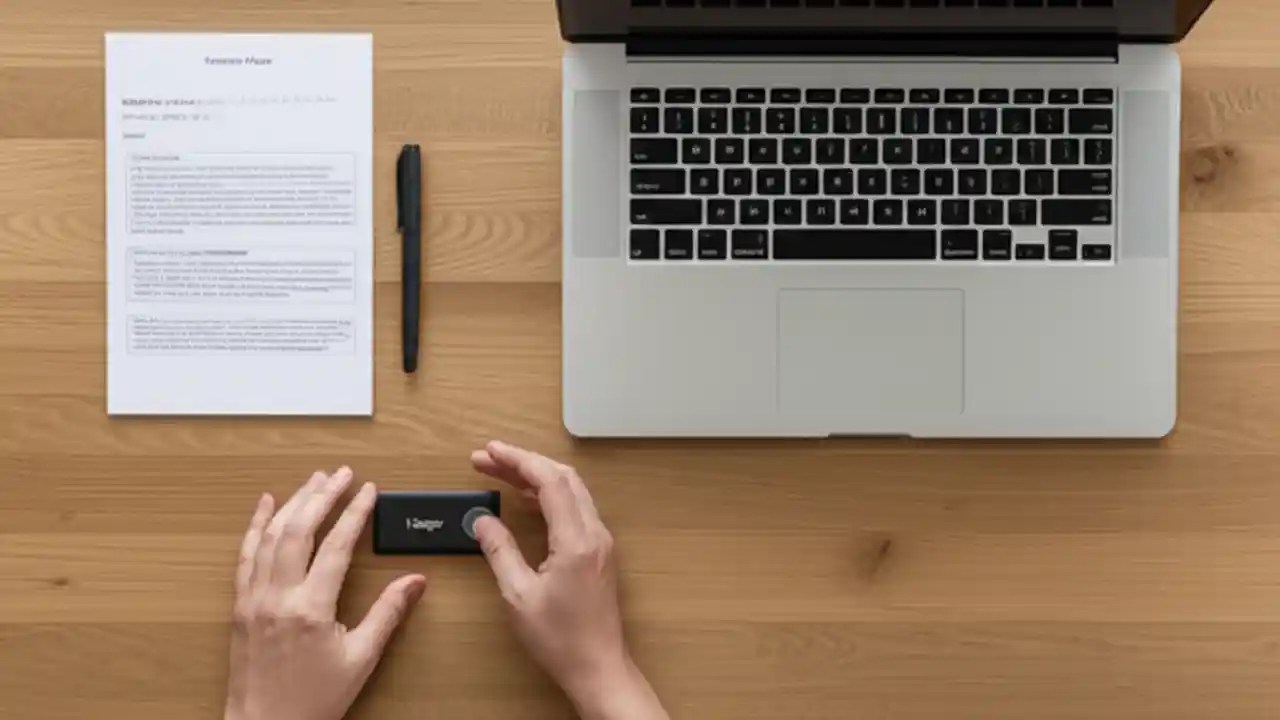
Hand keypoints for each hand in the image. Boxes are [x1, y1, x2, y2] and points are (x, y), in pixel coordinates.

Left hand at [225, 468, 426, 719]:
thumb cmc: (313, 701)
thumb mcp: (360, 659)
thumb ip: (388, 614)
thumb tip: (415, 581)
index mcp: (310, 608)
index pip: (337, 546)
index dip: (354, 513)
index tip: (368, 490)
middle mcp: (278, 597)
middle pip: (300, 530)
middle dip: (322, 496)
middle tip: (342, 474)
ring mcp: (254, 599)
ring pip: (271, 536)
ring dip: (293, 503)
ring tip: (313, 481)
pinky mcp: (241, 606)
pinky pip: (245, 556)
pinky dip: (255, 526)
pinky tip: (266, 506)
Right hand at [470, 441, 669, 719]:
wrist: (598, 667)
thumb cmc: (560, 639)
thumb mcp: (518, 595)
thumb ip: (500, 551)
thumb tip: (482, 520)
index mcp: (576, 541)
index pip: (550, 481)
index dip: (518, 460)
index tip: (490, 451)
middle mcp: (594, 533)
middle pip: (562, 478)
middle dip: (524, 462)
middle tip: (488, 458)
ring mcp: (600, 541)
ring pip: (571, 491)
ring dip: (537, 477)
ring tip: (500, 473)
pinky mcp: (599, 551)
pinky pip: (576, 508)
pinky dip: (550, 496)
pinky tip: (528, 500)